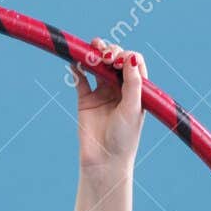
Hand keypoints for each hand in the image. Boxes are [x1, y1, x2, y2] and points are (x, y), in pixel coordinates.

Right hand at [70, 37, 146, 173]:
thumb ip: (133, 82)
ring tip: (91, 50)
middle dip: (111, 51)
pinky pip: (80, 79)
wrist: (105, 161)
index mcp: (136, 89)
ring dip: (95, 55)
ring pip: (98, 66)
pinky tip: (75, 61)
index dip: (126, 56)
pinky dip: (77, 68)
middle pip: (115, 60)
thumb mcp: (133, 108)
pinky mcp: (85, 100)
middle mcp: (120, 88)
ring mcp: (102, 93)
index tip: (119, 61)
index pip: (133, 63)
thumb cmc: (124, 137)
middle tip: (106, 56)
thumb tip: (131, 56)